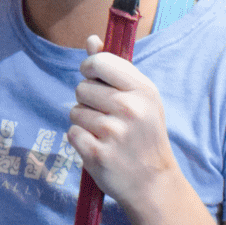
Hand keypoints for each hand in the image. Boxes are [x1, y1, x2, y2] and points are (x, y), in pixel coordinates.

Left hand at [67, 35, 178, 211]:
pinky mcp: (96, 153)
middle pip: (82, 88)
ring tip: (106, 135)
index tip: (94, 79)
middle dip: (88, 101)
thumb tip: (91, 39)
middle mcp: (129, 108)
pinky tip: (99, 148)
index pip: (100, 62)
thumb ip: (114, 68)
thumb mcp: (140, 99)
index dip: (90, 69)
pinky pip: (72, 133)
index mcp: (143, 90)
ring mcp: (113, 132)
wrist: (154, 184)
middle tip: (108, 117)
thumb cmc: (144, 135)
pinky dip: (80, 140)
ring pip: (74, 111)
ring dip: (84, 122)